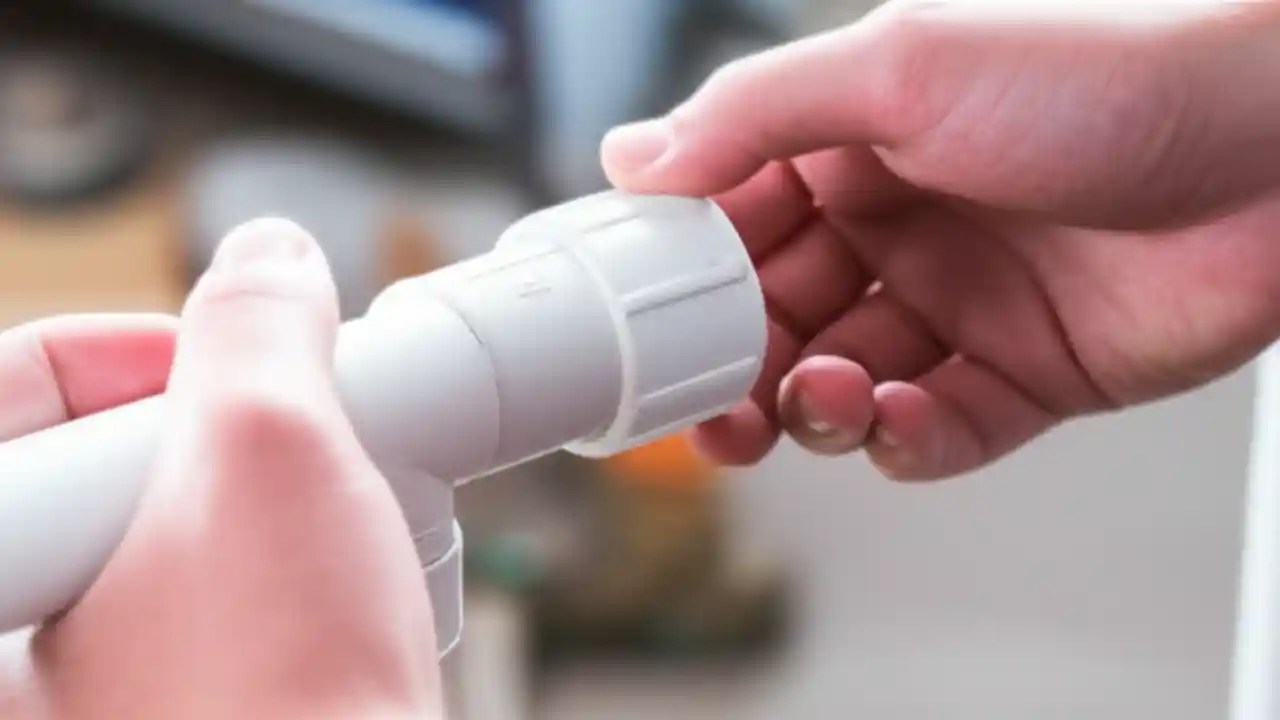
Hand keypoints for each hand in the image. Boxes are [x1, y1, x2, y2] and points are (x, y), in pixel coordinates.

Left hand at [0, 220, 439, 718]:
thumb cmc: (290, 710)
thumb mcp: (276, 455)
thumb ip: (258, 328)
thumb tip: (266, 261)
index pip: (14, 386)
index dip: (134, 353)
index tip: (233, 377)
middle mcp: (13, 639)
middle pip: (90, 458)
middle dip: (210, 435)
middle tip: (290, 457)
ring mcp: (71, 688)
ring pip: (149, 526)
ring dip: (252, 502)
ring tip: (321, 538)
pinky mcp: (140, 710)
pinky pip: (181, 594)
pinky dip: (257, 566)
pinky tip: (318, 591)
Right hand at [603, 1, 1279, 478]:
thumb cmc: (1104, 72)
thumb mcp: (903, 68)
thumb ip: (755, 115)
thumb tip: (634, 158)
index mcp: (851, 147)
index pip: (730, 222)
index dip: (680, 278)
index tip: (638, 322)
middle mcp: (896, 226)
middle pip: (775, 320)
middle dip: (735, 369)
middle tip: (710, 401)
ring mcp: (959, 304)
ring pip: (843, 384)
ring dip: (815, 408)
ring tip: (826, 397)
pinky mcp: (1024, 373)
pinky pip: (937, 428)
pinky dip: (906, 438)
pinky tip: (902, 417)